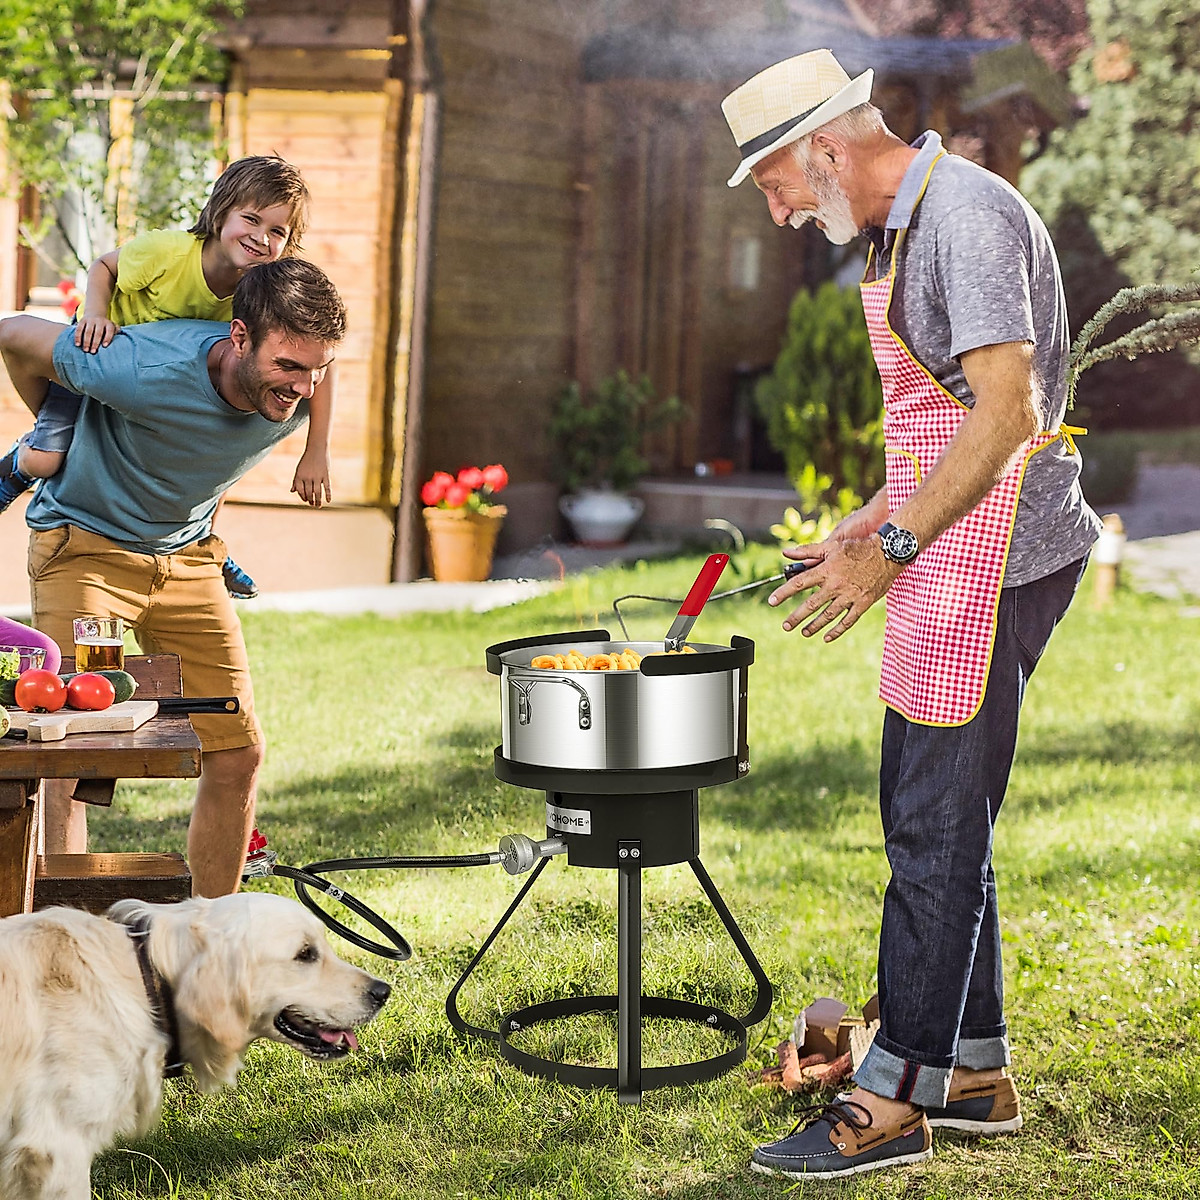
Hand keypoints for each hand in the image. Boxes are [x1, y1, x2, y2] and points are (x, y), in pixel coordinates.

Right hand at [74, 317, 119, 352]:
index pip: (109, 331)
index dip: (107, 338)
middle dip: (95, 343)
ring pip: (88, 331)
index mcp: (108, 324)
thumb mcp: (112, 327)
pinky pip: (79, 329)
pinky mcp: (82, 321)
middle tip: (93, 352)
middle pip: (98, 333)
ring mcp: (90, 321)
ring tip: (86, 350)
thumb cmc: (105, 326)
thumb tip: (120, 334)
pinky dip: (77, 337)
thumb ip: (116, 330)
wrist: (94, 313)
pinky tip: (77, 344)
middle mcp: (99, 321)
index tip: (105, 346)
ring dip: (86, 341)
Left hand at [291, 456, 331, 507]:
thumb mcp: (299, 469)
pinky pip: (327, 487)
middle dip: (310, 500)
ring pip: (317, 492)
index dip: (303, 497)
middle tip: (312, 505)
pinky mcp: (326, 475)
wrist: (316, 449)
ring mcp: (317, 476)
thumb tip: (292, 491)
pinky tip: (328, 501)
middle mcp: (308, 477)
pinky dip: (328, 495)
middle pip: (309, 493)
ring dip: (318, 501)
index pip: (300, 490)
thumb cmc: (306, 460)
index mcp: (299, 475)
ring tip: (318, 506)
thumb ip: (296, 481)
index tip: (306, 500)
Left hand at [769, 535, 902, 641]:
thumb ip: (807, 551)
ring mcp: (850, 596)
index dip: (783, 593)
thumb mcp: (832, 546)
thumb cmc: (858, 547)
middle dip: (796, 617)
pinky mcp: (863, 603)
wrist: (888, 553)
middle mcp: (836, 585)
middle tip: (786, 625)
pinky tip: (826, 638)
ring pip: (828, 615)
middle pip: (811, 604)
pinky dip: (836, 631)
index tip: (772, 602)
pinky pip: (847, 621)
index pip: (799, 583)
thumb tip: (785, 552)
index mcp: (826, 570)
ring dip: (814, 626)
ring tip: (803, 632)